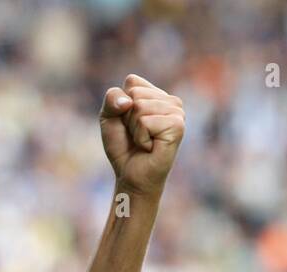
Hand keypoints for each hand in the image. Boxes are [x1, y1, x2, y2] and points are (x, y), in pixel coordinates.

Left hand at [100, 75, 184, 197]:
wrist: (131, 176)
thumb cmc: (123, 147)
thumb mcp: (109, 118)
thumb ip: (112, 99)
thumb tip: (129, 101)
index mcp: (156, 93)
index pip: (132, 82)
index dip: (120, 105)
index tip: (127, 123)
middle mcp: (170, 100)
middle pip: (135, 94)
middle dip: (127, 118)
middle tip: (136, 135)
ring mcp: (177, 112)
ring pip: (140, 107)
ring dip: (135, 129)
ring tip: (144, 141)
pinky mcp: (177, 125)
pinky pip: (146, 122)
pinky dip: (141, 138)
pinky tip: (150, 146)